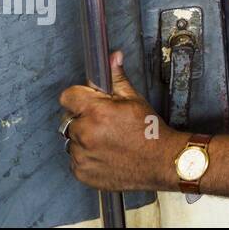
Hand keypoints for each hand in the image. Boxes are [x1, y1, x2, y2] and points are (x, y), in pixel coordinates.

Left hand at [60, 50, 181, 191]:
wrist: (160, 162)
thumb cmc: (149, 131)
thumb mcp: (135, 100)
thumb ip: (117, 78)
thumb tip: (112, 57)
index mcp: (96, 112)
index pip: (68, 96)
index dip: (79, 96)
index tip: (88, 101)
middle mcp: (84, 134)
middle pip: (68, 119)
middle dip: (83, 118)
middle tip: (105, 123)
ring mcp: (80, 155)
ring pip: (71, 140)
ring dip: (83, 138)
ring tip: (106, 140)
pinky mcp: (80, 172)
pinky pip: (75, 159)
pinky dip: (86, 156)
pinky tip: (105, 154)